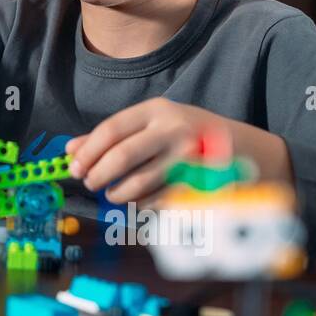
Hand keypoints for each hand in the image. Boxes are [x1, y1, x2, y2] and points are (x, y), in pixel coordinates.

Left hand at [66, 97, 216, 203]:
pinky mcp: (198, 185)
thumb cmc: (187, 135)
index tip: (74, 167)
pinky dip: (139, 205)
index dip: (87, 151)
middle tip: (89, 182)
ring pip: (138, 183)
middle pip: (122, 156)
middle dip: (97, 174)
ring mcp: (189, 158)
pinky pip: (156, 201)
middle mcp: (174, 130)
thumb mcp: (153, 123)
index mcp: (158, 110)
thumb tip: (71, 150)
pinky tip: (136, 201)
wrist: (244, 150)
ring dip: (117, 193)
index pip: (111, 130)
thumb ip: (113, 134)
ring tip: (112, 193)